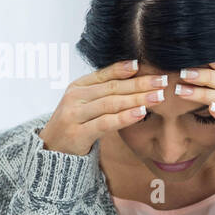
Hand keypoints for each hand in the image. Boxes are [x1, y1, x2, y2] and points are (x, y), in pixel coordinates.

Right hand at [37, 59, 168, 155]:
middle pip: (113, 88)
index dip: (125, 69)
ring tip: (158, 96)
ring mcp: (75, 114)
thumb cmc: (76, 124)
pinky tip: (141, 113)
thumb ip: (105, 91)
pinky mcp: (78, 133)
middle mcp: (75, 97)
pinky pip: (105, 123)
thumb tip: (135, 75)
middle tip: (162, 81)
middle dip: (140, 84)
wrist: (51, 150)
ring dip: (137, 99)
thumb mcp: (86, 103)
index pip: (105, 75)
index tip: (145, 65)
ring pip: (111, 104)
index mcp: (78, 86)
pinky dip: (124, 117)